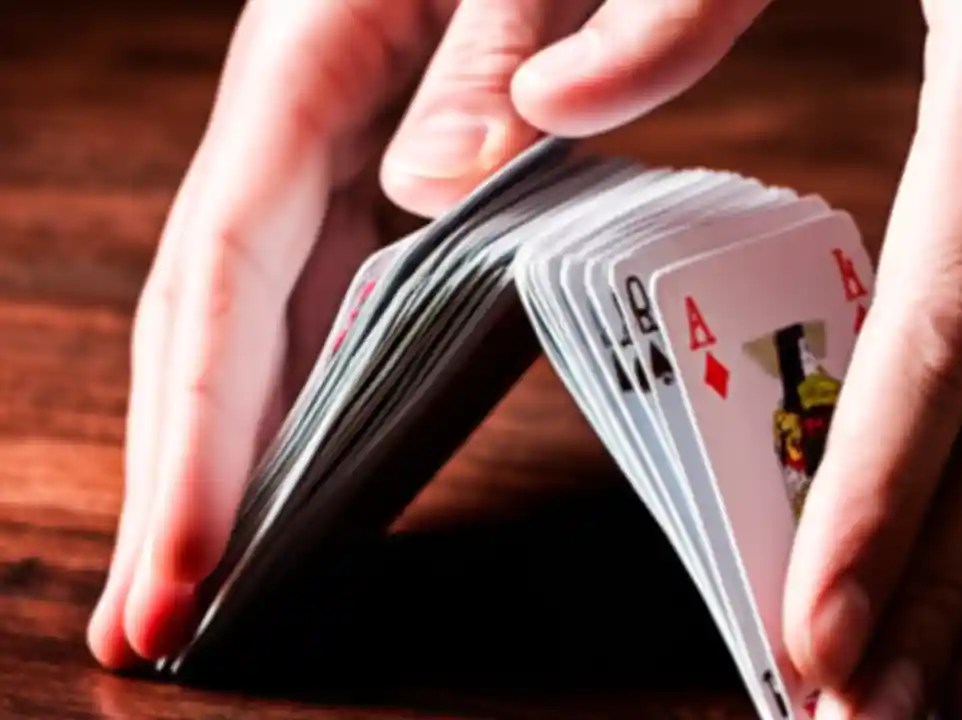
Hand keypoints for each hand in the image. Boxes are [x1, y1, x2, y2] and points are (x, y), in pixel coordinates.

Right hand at [88, 0, 772, 668]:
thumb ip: (491, 58)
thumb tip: (430, 192)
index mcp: (304, 65)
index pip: (226, 278)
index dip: (203, 434)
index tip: (193, 567)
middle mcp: (299, 122)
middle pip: (213, 318)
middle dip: (182, 475)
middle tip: (149, 627)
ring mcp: (337, 151)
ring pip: (265, 321)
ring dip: (236, 451)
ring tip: (207, 580)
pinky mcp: (385, 171)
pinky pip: (332, 299)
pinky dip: (307, 394)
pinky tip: (303, 470)